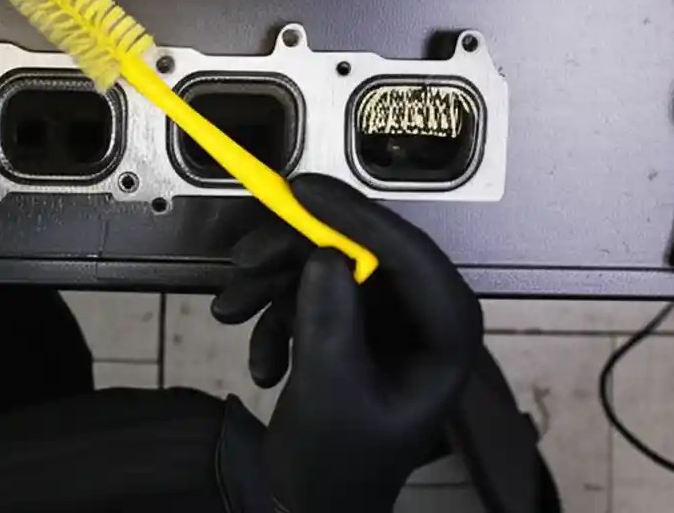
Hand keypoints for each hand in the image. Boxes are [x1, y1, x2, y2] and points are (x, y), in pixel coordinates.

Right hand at [212, 174, 481, 512]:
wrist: (309, 502)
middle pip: (357, 249)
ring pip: (323, 265)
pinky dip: (272, 318)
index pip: (409, 253)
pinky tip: (265, 362)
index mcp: (443, 334)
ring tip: (230, 312)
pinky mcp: (349, 323)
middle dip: (291, 254)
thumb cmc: (338, 464)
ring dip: (268, 287)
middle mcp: (418, 316)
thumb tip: (326, 254)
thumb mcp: (330, 391)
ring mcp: (382, 318)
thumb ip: (330, 319)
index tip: (304, 192)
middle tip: (243, 260)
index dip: (356, 215)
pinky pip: (305, 292)